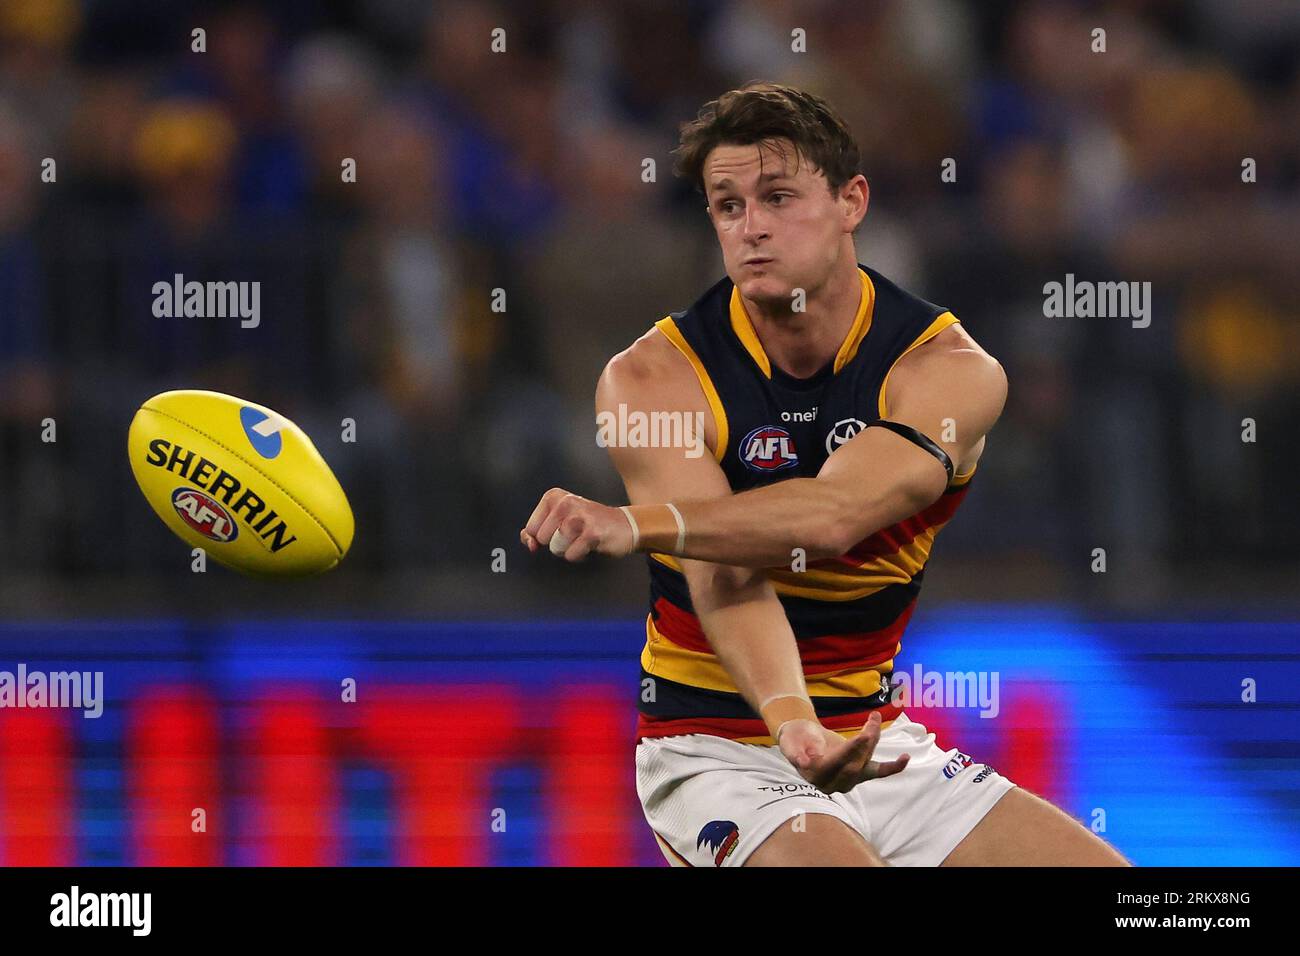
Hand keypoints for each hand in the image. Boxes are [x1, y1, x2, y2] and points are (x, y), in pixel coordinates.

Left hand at [521, 487, 634, 561]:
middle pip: (542, 539)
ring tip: (581, 538)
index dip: (542, 537)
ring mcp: (579, 517)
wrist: (624, 525)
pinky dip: (579, 555)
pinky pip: (570, 555)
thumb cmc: (588, 523)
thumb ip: (535, 531)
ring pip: (555, 547)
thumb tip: (528, 542)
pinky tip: (590, 544)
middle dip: (556, 543)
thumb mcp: (558, 520)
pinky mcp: (591, 533)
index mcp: (554, 497)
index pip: (531, 528)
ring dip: (568, 549)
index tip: (559, 530)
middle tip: (574, 534)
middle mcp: (565, 502)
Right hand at [776, 711, 908, 793]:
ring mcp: (849, 780)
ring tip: (874, 717)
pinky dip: (893, 767)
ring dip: (873, 740)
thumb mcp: (789, 742)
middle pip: (856, 763)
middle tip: (872, 718)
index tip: (864, 736)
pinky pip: (878, 772)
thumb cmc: (794, 738)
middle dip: (867, 741)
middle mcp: (834, 783)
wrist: (800, 739)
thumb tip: (804, 762)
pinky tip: (905, 758)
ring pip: (867, 762)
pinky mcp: (859, 773)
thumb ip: (794, 752)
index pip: (837, 764)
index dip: (852, 750)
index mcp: (816, 776)